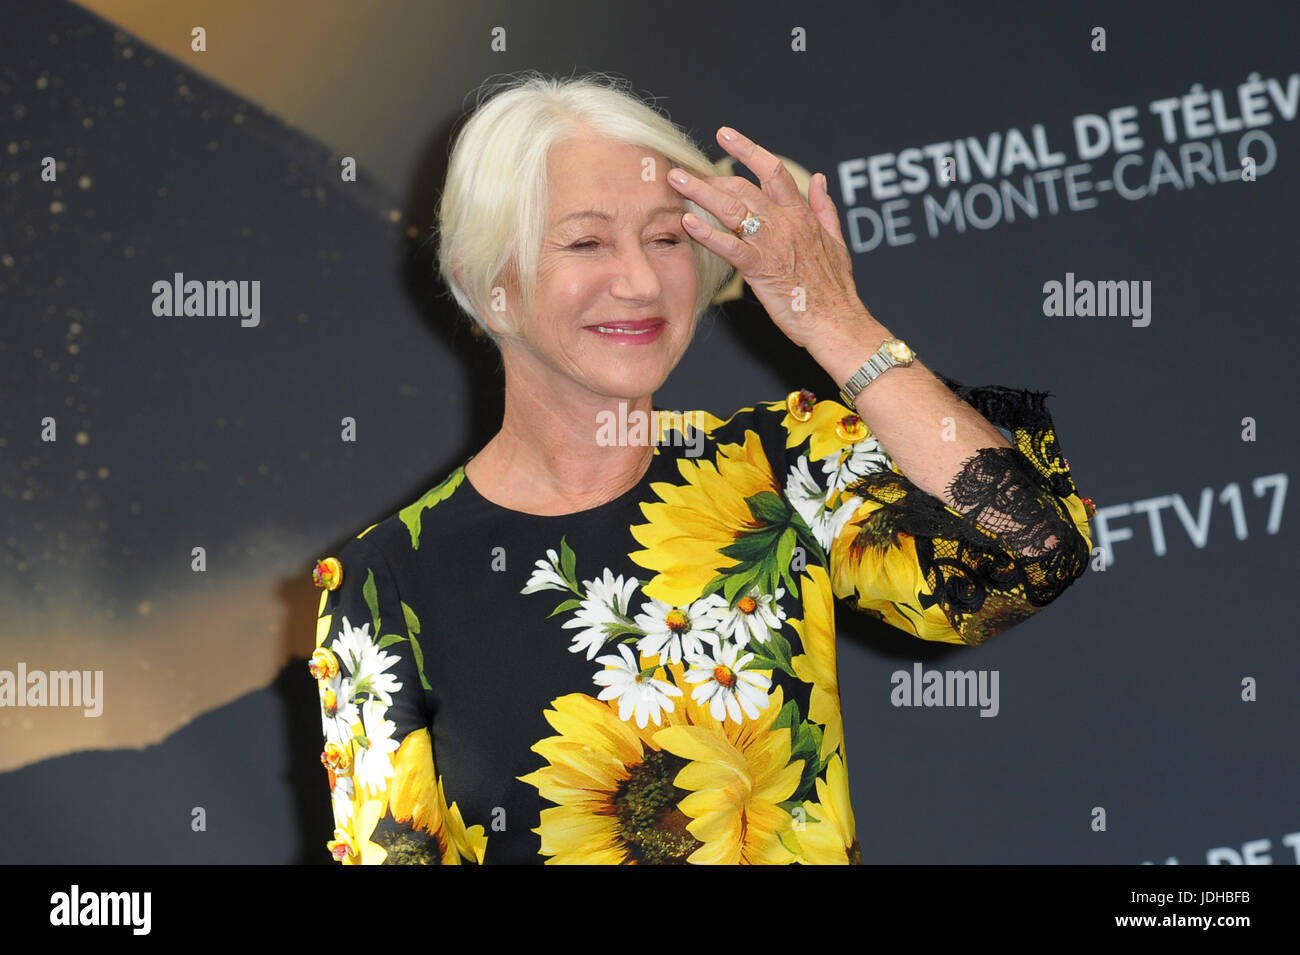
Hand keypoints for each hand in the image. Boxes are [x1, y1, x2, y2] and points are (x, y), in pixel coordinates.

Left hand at [667, 126, 871, 351]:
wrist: (838, 321)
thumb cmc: (835, 288)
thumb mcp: (836, 240)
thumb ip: (824, 207)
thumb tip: (818, 178)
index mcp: (801, 214)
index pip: (772, 170)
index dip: (747, 149)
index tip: (724, 135)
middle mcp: (785, 222)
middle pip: (742, 186)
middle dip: (710, 175)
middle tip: (683, 169)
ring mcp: (772, 244)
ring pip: (732, 208)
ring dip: (701, 193)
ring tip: (676, 182)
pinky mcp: (761, 269)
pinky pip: (729, 246)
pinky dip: (707, 233)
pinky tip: (687, 222)